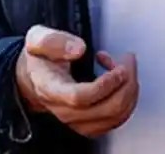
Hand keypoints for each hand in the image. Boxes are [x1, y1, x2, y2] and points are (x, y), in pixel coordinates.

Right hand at [15, 25, 138, 137]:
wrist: (35, 78)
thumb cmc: (40, 59)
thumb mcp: (37, 39)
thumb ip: (54, 41)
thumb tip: (78, 50)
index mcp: (50, 89)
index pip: (80, 97)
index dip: (104, 84)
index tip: (117, 68)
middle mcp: (64, 111)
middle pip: (106, 109)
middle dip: (126, 83)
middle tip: (128, 62)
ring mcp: (77, 122)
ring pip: (116, 117)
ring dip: (129, 90)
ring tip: (123, 69)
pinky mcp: (89, 125)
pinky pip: (117, 120)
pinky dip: (127, 100)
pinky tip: (120, 83)